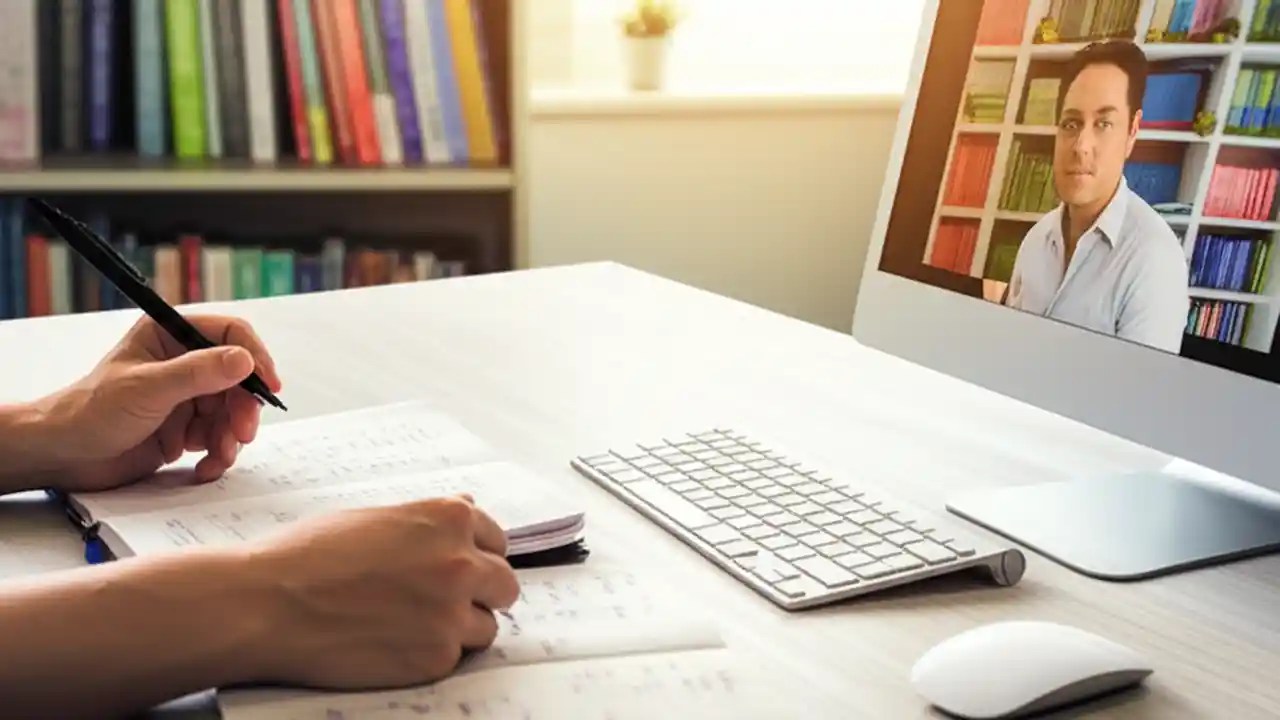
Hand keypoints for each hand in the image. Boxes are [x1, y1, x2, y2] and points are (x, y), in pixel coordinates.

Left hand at [36, 314, 282, 491]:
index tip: (267, 385)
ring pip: (231, 412)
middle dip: (243, 408)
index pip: (229, 334)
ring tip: (219, 457)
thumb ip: (199, 373)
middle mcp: (182, 362)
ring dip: (231, 437)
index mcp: (170, 336)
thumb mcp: (148, 389)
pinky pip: (218, 437)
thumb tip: (244, 360)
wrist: (64, 456)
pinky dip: (218, 455)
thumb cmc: (90, 412)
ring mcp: (185, 396)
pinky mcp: (185, 428)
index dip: (255, 357)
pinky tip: (203, 468)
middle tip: (243, 432)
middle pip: (237, 379)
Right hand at [247, 495, 520, 688]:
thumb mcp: (375, 516)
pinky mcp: (436, 658)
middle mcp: (460, 564)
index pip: (495, 538)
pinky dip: (432, 654)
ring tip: (415, 624)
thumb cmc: (307, 555)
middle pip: (504, 584)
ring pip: (486, 625)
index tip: (466, 565)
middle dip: (482, 592)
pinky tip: (396, 644)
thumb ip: (428, 521)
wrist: (267, 604)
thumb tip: (464, 512)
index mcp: (447, 520)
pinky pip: (455, 658)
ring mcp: (452, 613)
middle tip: (448, 600)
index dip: (478, 554)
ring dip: (461, 626)